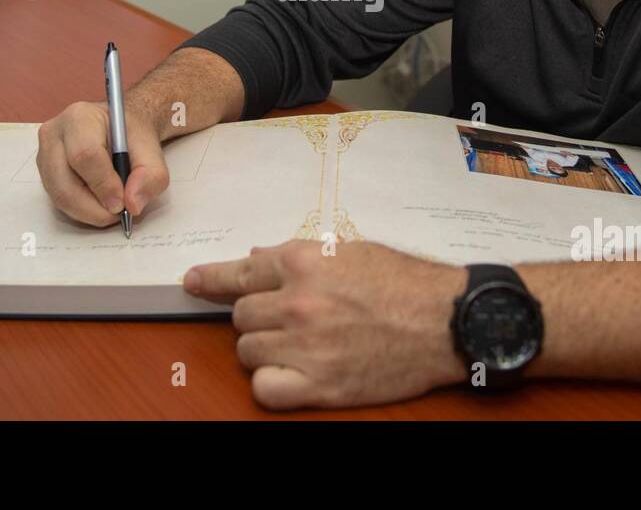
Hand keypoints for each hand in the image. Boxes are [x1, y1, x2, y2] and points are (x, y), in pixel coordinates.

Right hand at [36, 100, 168, 226]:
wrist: (120, 130)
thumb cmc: (131, 135)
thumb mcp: (152, 150)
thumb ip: (151, 175)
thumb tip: (132, 204)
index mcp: (79, 118)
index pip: (85, 155)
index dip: (104, 185)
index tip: (121, 203)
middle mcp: (54, 134)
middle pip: (65, 183)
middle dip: (94, 207)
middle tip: (118, 213)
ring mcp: (44, 155)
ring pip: (59, 197)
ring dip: (88, 212)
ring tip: (111, 208)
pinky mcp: (45, 173)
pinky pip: (58, 201)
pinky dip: (81, 210)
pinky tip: (99, 202)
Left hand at [184, 240, 467, 409]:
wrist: (447, 321)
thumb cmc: (405, 283)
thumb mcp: (351, 250)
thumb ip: (298, 254)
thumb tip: (256, 259)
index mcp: (303, 262)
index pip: (239, 274)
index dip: (212, 280)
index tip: (194, 282)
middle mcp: (298, 302)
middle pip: (241, 315)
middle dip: (257, 316)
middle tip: (287, 319)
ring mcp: (306, 346)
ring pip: (248, 351)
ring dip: (266, 348)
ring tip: (300, 344)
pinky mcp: (321, 385)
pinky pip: (265, 389)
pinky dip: (271, 383)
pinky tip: (292, 373)